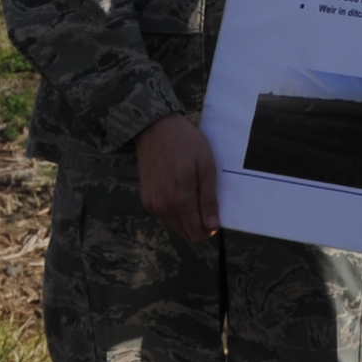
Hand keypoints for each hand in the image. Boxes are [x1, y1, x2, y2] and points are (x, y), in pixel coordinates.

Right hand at [134, 114, 219, 242]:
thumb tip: (212, 227)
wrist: (155, 128)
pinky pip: (166, 216)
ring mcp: (152, 204)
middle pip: (186, 233)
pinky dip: (175, 209)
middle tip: (204, 197)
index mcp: (180, 199)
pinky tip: (179, 188)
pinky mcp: (147, 199)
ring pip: (176, 226)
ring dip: (187, 216)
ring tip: (191, 189)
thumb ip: (208, 199)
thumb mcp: (206, 166)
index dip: (210, 228)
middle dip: (199, 223)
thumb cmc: (185, 142)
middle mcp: (163, 207)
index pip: (197, 234)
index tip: (214, 211)